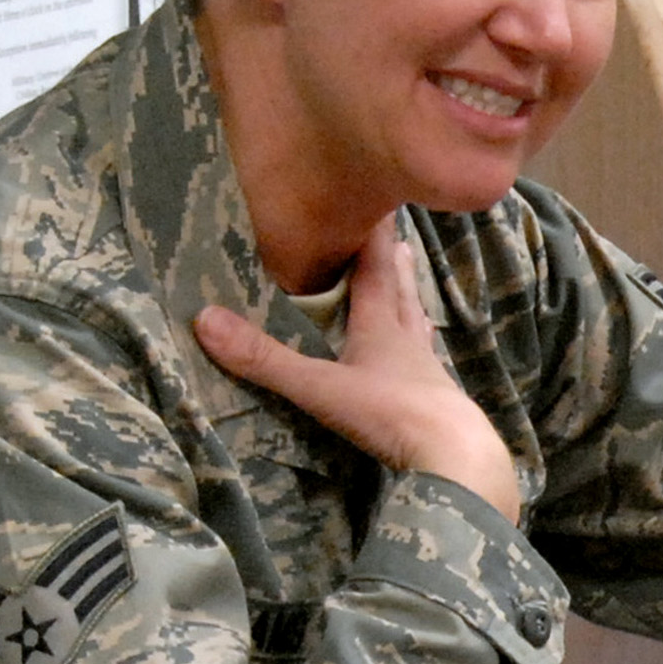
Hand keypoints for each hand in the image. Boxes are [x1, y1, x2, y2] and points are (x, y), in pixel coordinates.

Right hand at [195, 218, 523, 521]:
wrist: (458, 459)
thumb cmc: (392, 413)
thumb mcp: (321, 387)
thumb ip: (266, 359)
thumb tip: (204, 319)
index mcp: (381, 326)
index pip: (375, 268)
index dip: (372, 237)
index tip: (376, 204)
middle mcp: (407, 342)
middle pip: (400, 294)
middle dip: (395, 267)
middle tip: (400, 243)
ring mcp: (428, 375)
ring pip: (417, 330)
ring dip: (411, 308)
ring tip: (413, 295)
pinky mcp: (440, 406)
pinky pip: (426, 370)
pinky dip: (420, 357)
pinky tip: (424, 367)